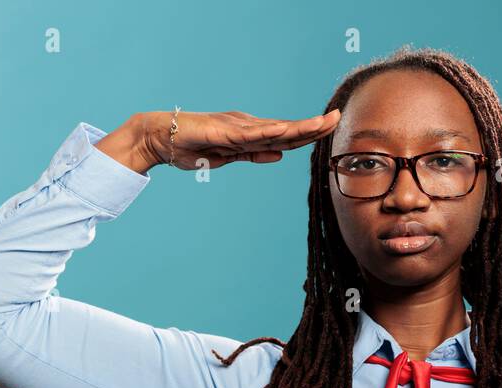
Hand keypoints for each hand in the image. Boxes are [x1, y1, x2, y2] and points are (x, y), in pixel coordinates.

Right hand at [139, 108, 340, 171]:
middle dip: (313, 126)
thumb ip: (254, 154)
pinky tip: (284, 130)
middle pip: (286, 129)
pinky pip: (248, 133)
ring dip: (298, 127)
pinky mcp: (221, 130)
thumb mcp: (229, 156)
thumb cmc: (192, 147)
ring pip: (273, 129)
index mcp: (251, 134)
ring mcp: (235, 127)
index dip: (309, 134)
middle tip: (337, 118)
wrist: (163, 139)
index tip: (330, 128)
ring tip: (321, 124)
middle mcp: (247, 126)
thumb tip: (281, 156)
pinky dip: (267, 131)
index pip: (285, 136)